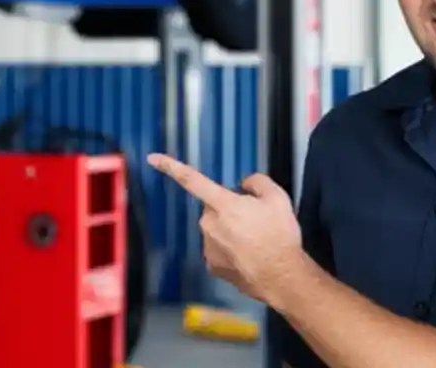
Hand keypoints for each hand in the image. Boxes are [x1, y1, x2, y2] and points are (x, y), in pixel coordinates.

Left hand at [147, 153, 306, 306]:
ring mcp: (208, 247)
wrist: (282, 278)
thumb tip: (244, 185)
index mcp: (223, 204)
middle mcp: (209, 224)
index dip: (171, 167)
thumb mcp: (278, 198)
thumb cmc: (280, 236)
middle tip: (255, 220)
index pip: (192, 180)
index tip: (152, 158)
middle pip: (214, 208)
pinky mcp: (212, 266)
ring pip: (216, 229)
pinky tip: (249, 256)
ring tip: (256, 241)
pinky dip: (230, 250)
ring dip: (230, 230)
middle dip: (229, 209)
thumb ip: (257, 182)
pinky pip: (218, 249)